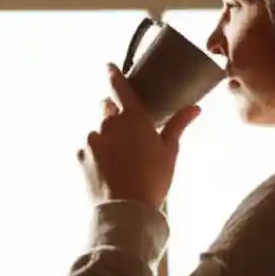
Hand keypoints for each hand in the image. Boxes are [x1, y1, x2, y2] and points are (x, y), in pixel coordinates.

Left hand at [77, 64, 201, 208]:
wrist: (126, 209)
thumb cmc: (153, 179)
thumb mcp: (169, 151)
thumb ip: (178, 125)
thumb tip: (195, 108)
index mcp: (132, 117)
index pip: (118, 86)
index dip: (112, 74)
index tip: (108, 66)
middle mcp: (108, 123)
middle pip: (106, 108)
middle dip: (114, 113)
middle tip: (127, 131)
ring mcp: (91, 139)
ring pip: (97, 130)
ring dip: (106, 137)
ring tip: (120, 159)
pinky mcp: (80, 155)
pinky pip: (87, 148)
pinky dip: (96, 153)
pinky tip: (108, 169)